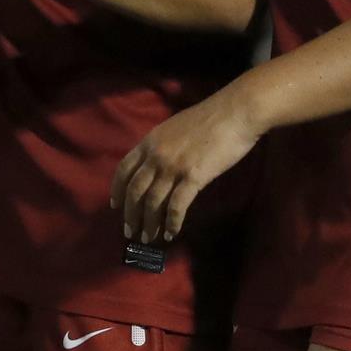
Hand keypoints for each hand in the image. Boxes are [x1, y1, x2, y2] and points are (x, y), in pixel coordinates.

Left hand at [111, 84, 262, 241]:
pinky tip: (171, 233)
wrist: (235, 112)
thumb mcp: (174, 127)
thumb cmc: (209, 118)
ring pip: (153, 202)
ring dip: (149, 223)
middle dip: (130, 214)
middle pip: (135, 191)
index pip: (124, 170)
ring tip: (149, 238)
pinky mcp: (193, 177)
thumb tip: (155, 164)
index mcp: (149, 141)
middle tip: (129, 232)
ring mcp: (173, 167)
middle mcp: (156, 155)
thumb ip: (161, 145)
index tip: (116, 206)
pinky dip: (171, 222)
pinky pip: (176, 205)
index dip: (117, 190)